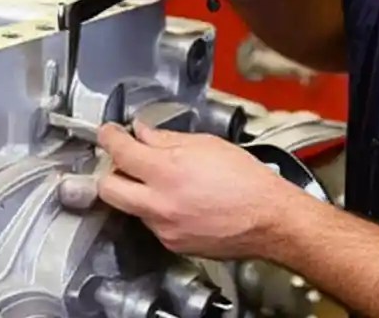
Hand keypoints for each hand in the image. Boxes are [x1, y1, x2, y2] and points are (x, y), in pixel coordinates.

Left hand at [95, 121, 306, 260]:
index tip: (108, 133)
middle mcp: (160, 204)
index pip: (120, 152)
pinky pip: (151, 223)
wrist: (271, 220)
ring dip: (136, 192)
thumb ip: (167, 139)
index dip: (109, 138)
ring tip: (162, 181)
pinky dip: (156, 210)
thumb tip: (143, 133)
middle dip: (110, 172)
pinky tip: (179, 201)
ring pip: (130, 207)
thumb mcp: (206, 145)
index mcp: (168, 172)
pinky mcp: (172, 244)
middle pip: (108, 188)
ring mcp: (164, 228)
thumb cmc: (248, 182)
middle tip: (122, 161)